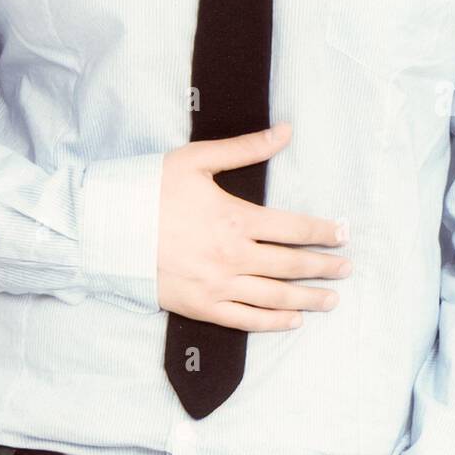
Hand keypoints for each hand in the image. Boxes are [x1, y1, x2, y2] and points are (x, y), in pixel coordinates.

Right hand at [156, 122, 351, 329]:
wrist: (107, 229)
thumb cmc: (150, 189)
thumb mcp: (197, 159)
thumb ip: (245, 148)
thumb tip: (285, 131)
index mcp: (235, 218)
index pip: (293, 228)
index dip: (322, 232)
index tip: (343, 234)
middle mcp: (233, 256)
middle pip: (291, 265)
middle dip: (323, 268)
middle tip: (347, 269)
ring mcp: (218, 285)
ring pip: (275, 297)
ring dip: (308, 299)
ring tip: (331, 300)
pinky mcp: (201, 306)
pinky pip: (245, 320)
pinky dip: (273, 322)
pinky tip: (292, 320)